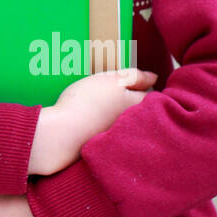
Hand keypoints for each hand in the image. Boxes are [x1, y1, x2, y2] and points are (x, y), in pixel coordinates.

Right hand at [29, 67, 156, 174]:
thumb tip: (154, 78)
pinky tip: (90, 112)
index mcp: (137, 106)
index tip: (129, 77)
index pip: (151, 93)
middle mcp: (131, 123)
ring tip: (99, 96)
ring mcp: (116, 133)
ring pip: (123, 115)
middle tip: (114, 85)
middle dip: (130, 96)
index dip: (141, 83)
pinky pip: (107, 124)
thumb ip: (135, 76)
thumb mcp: (112, 80)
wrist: (62, 133)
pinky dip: (103, 117)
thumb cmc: (87, 102)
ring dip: (116, 107)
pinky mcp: (100, 139)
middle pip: (137, 105)